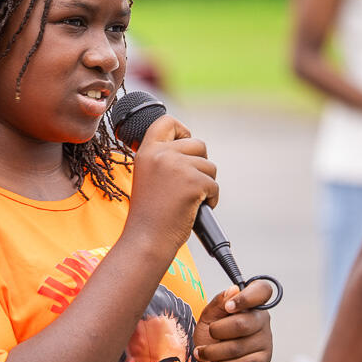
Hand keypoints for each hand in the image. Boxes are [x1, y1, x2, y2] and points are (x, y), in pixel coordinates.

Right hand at [124, 115, 217, 256]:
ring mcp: (178, 166)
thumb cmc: (149, 215)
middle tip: (188, 186)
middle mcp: (161, 154)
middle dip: (200, 165)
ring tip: (188, 201)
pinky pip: (214, 185)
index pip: (166, 121)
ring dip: (206, 184)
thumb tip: (191, 148)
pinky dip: (210, 200)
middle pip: (198, 144)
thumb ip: (164, 160)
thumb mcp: (149, 178)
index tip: (184, 143)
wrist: (146, 240)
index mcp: (147, 152)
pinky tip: (194, 210)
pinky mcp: (193, 182)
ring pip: (210, 166)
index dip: (182, 129)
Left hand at [193, 282, 272, 361]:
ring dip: (214, 352)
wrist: (212, 361)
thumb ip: (219, 302)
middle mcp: (261, 319)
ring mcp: (265, 340)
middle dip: (217, 331)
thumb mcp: (209, 315)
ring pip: (239, 347)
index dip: (246, 298)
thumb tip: (234, 290)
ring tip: (204, 352)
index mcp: (251, 302)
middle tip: (210, 333)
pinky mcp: (263, 359)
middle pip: (242, 324)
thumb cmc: (212, 335)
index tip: (228, 307)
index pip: (262, 290)